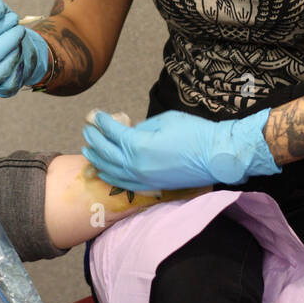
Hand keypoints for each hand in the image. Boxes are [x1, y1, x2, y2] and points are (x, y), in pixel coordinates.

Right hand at [0, 0, 49, 97]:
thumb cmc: (2, 32)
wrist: (18, 50)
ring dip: (15, 51)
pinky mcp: (1, 90)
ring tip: (18, 41)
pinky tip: (19, 55)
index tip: (11, 18)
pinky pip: (11, 81)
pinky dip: (19, 65)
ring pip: (0, 70)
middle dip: (9, 38)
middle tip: (19, 29)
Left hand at [82, 108, 280, 192]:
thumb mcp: (165, 120)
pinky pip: (124, 183)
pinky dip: (110, 176)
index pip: (113, 132)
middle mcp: (136, 165)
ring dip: (97, 159)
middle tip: (87, 130)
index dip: (102, 122)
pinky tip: (103, 171)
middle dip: (94, 140)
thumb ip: (143, 126)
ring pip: (111, 170)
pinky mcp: (151, 187)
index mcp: (139, 145)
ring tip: (88, 150)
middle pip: (107, 152)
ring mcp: (143, 179)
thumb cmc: (195, 133)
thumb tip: (131, 131)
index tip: (96, 115)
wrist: (216, 156)